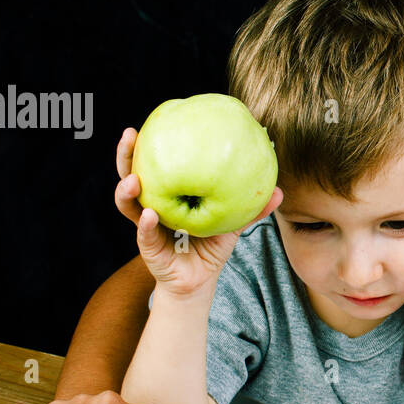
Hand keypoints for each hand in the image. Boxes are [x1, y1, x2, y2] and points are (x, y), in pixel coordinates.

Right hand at [114, 127, 283, 299]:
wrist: (200, 280)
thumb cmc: (211, 245)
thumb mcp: (231, 222)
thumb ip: (251, 208)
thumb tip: (278, 191)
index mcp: (167, 193)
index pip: (152, 164)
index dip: (147, 145)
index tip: (148, 122)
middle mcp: (150, 205)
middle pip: (130, 176)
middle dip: (125, 156)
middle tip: (129, 136)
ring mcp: (146, 227)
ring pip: (129, 205)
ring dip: (127, 190)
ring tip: (133, 180)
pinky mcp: (149, 249)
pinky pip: (145, 235)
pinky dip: (146, 225)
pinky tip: (151, 215)